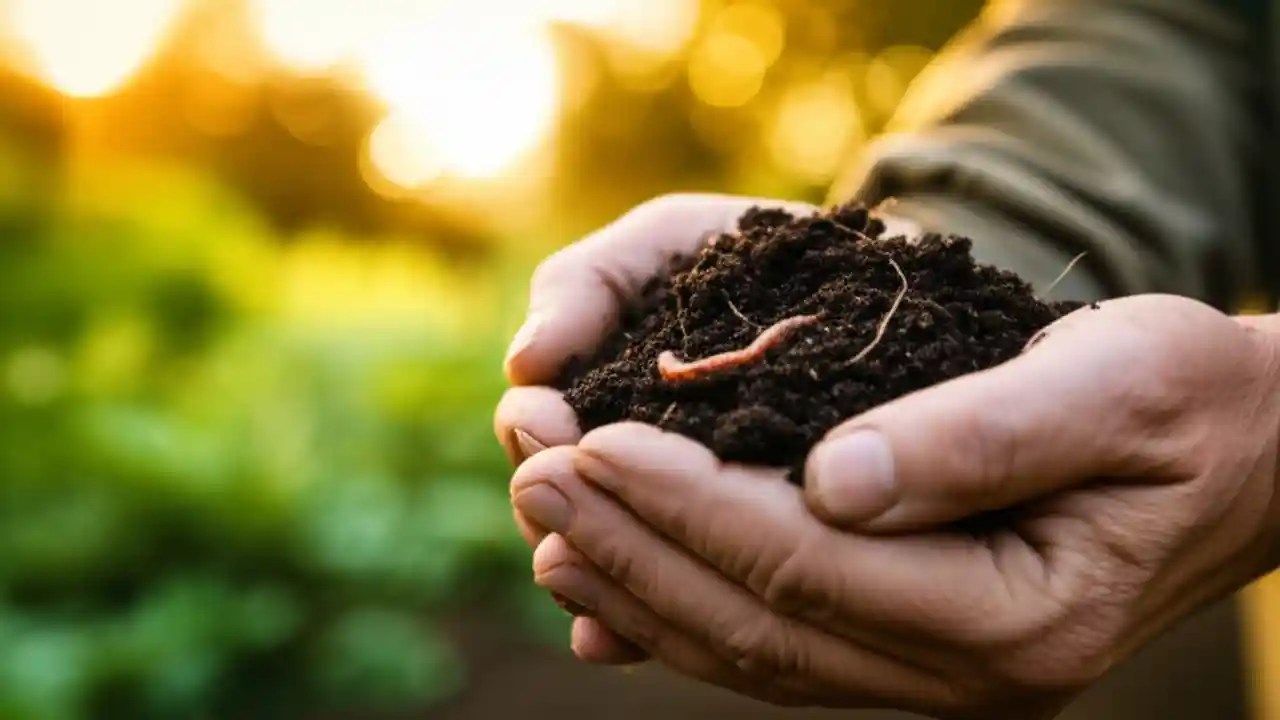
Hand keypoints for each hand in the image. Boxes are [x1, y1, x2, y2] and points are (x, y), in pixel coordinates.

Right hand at [496, 193, 829, 662]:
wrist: (873, 280)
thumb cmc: (751, 254)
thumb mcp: (666, 245)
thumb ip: (586, 284)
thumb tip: (522, 361)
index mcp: (601, 402)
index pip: (540, 438)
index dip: (534, 435)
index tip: (545, 425)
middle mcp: (631, 471)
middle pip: (566, 514)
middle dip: (554, 510)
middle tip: (562, 496)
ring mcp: (685, 518)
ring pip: (614, 568)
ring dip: (590, 576)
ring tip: (583, 582)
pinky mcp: (750, 553)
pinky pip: (688, 601)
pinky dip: (643, 626)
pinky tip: (614, 643)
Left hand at [510, 294, 1279, 717]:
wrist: (1242, 453)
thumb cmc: (1186, 400)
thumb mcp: (1112, 386)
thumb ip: (980, 436)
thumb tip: (834, 478)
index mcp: (1017, 615)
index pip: (807, 564)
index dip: (687, 503)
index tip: (593, 439)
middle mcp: (965, 673)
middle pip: (756, 617)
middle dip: (629, 539)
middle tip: (528, 462)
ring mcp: (932, 674)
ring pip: (748, 647)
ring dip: (634, 577)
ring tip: (543, 512)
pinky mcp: (909, 646)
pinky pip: (773, 645)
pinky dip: (680, 610)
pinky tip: (607, 573)